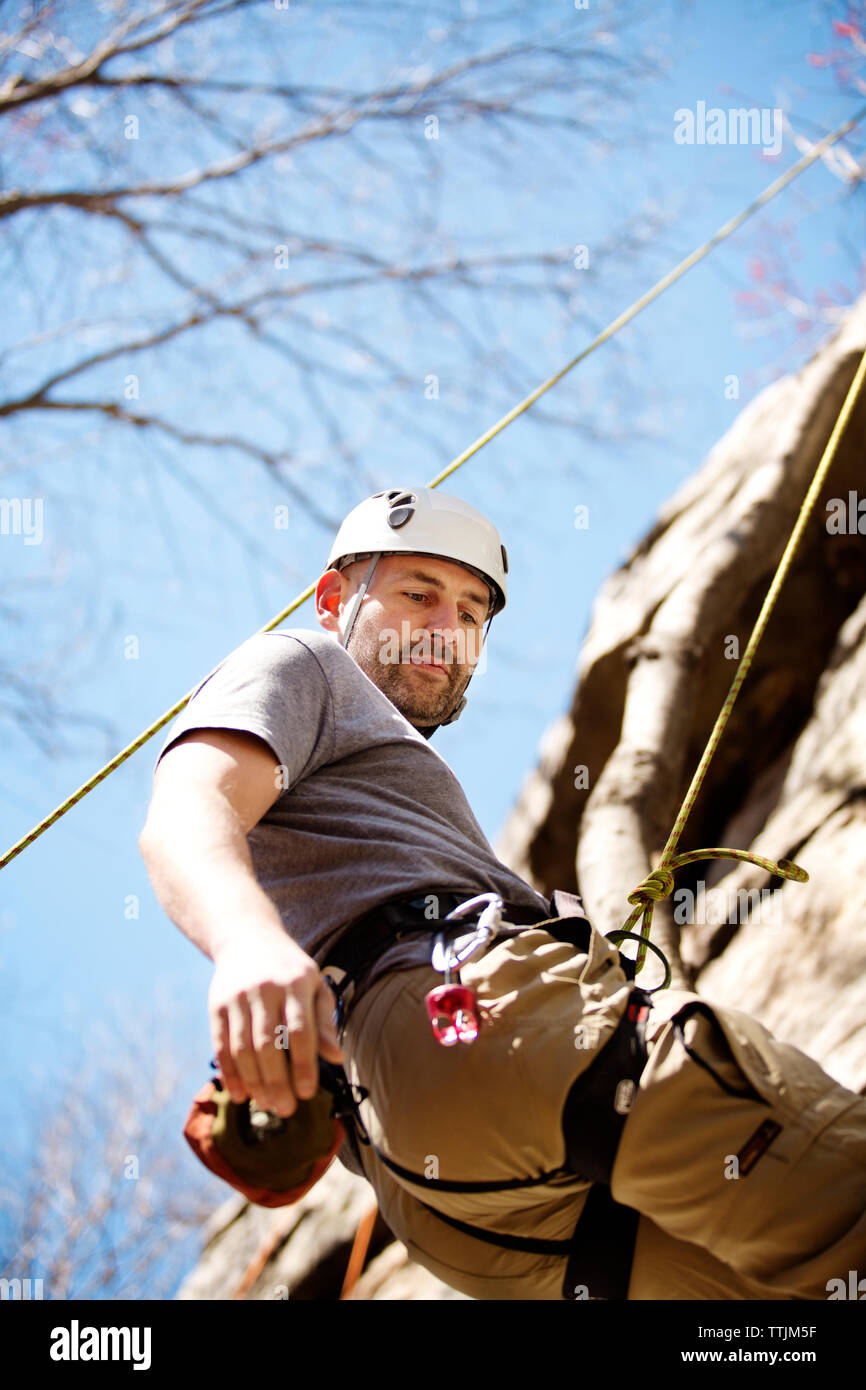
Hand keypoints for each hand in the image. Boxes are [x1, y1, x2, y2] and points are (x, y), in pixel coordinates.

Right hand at [208, 931, 343, 1117]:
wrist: (247, 936)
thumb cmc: (290, 969)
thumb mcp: (315, 985)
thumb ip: (325, 1021)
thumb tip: (336, 1057)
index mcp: (296, 984)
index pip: (299, 1032)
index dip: (303, 1066)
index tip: (307, 1093)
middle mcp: (265, 989)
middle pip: (269, 1044)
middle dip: (277, 1082)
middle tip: (285, 1110)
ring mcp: (238, 997)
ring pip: (243, 1049)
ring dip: (253, 1082)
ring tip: (265, 1105)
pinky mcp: (217, 1005)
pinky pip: (221, 1045)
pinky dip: (229, 1073)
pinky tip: (239, 1094)